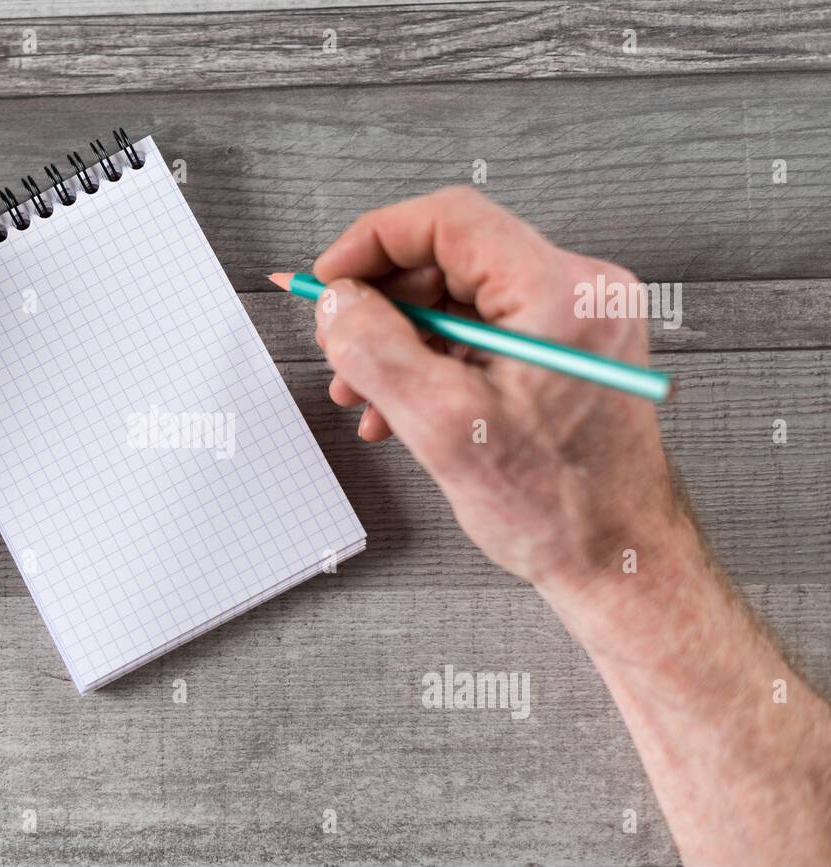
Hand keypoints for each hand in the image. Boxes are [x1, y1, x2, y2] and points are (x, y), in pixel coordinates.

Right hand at [313, 186, 686, 607]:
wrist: (620, 563)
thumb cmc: (558, 508)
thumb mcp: (443, 426)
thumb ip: (377, 351)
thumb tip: (336, 304)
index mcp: (560, 294)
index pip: (449, 221)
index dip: (374, 242)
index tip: (328, 279)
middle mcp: (577, 294)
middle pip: (450, 260)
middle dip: (381, 305)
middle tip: (337, 348)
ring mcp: (575, 323)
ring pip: (460, 300)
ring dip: (399, 341)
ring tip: (360, 394)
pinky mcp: (566, 353)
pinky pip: (482, 334)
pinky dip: (434, 361)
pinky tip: (398, 407)